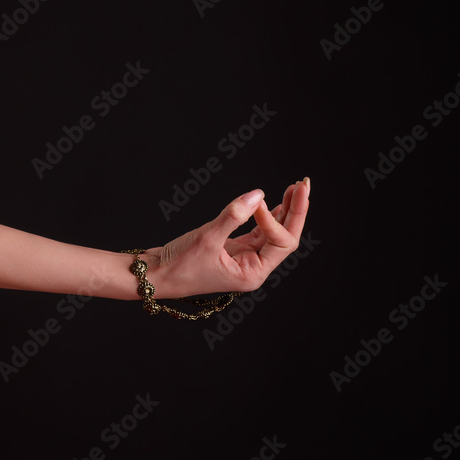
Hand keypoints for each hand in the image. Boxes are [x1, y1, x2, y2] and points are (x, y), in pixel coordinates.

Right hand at [147, 178, 310, 297]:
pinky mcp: (233, 249)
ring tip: (296, 188)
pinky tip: (276, 203)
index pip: (280, 243)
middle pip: (284, 237)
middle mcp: (253, 267)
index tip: (256, 203)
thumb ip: (233, 215)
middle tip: (303, 185)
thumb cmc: (179, 265)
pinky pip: (257, 231)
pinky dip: (266, 216)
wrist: (156, 275)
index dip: (274, 220)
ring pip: (272, 232)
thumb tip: (258, 194)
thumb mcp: (206, 238)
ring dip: (284, 211)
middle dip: (294, 212)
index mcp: (252, 274)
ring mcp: (245, 258)